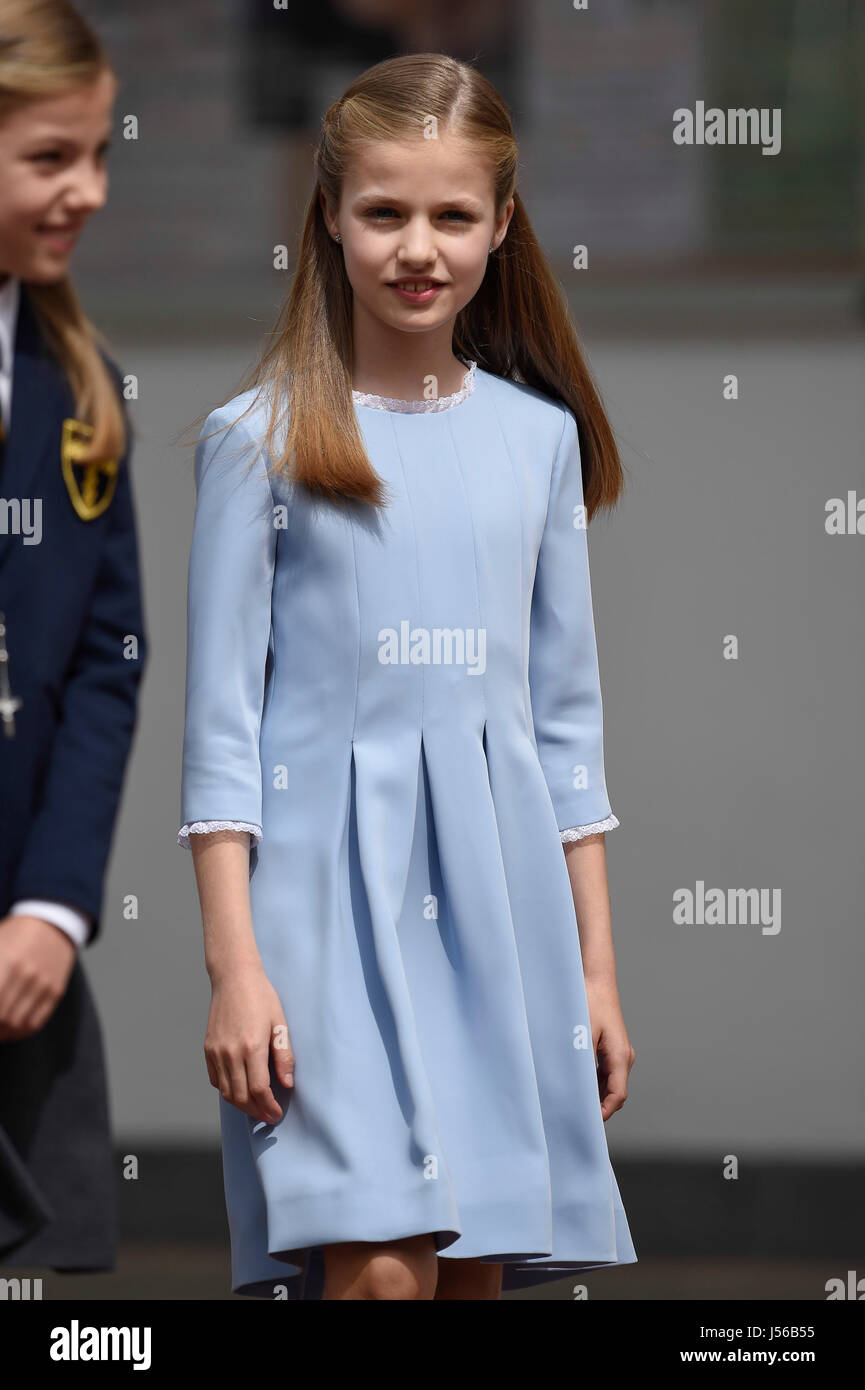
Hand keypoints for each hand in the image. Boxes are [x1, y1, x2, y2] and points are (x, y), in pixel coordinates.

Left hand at [0, 913, 77, 1039]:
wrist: (52, 923)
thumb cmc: (14, 934)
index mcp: (6, 961)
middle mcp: (25, 974)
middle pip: (1, 1016)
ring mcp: (43, 984)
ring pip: (16, 1024)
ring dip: (2, 1033)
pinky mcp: (55, 991)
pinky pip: (35, 1023)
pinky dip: (19, 1032)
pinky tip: (10, 1030)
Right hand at [204, 964, 295, 1124]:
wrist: (234, 978)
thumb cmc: (260, 997)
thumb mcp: (280, 1024)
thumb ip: (284, 1056)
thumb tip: (287, 1083)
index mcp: (252, 1047)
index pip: (259, 1090)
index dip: (268, 1107)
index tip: (277, 1113)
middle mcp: (231, 1053)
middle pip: (241, 1097)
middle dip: (256, 1111)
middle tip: (268, 1116)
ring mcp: (216, 1052)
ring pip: (226, 1092)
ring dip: (241, 1105)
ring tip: (255, 1108)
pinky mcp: (208, 1049)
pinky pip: (215, 1079)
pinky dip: (226, 1091)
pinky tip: (239, 1090)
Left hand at [584, 975, 635, 1120]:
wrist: (596, 979)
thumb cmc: (589, 1003)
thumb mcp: (582, 1034)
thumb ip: (581, 1062)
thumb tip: (575, 1087)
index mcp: (620, 1056)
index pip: (617, 1095)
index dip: (603, 1112)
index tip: (587, 1124)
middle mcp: (623, 1057)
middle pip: (614, 1092)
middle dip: (597, 1106)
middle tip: (575, 1117)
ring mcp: (618, 1052)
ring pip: (609, 1083)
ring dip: (594, 1094)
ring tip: (573, 1103)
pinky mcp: (611, 1048)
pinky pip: (605, 1072)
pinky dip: (593, 1082)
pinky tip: (576, 1083)